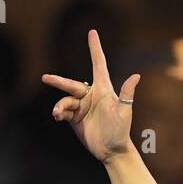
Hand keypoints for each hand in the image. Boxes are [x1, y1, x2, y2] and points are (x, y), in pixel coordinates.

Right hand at [42, 29, 140, 163]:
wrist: (112, 150)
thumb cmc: (121, 130)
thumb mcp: (124, 112)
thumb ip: (127, 94)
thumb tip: (136, 76)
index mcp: (103, 90)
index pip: (98, 65)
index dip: (95, 48)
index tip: (92, 32)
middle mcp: (91, 95)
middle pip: (72, 84)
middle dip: (59, 81)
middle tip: (46, 78)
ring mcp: (82, 106)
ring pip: (65, 100)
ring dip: (60, 106)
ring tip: (57, 114)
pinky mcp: (74, 117)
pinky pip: (63, 110)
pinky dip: (59, 112)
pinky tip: (58, 117)